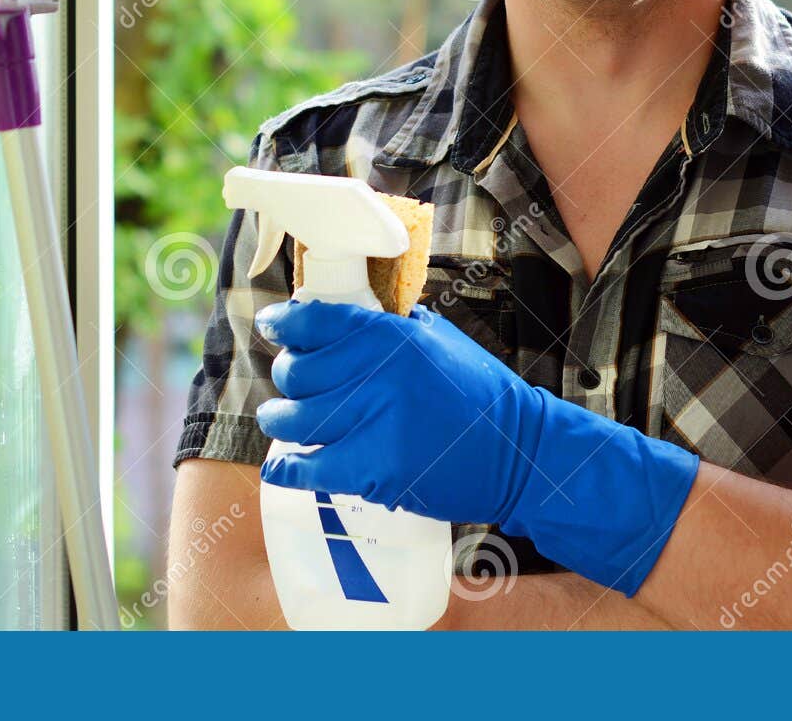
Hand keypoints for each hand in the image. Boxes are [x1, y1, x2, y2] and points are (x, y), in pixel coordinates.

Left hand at [255, 298, 544, 525]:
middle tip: (287, 382)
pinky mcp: (377, 470)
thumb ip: (393, 328)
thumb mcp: (440, 340)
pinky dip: (289, 471)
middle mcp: (380, 374)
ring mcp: (377, 424)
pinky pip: (313, 469)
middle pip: (300, 372)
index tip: (272, 325)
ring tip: (277, 418)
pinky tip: (281, 469)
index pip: (318, 321)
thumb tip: (341, 320)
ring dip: (278, 419)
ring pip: (297, 420)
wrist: (519, 453)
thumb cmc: (481, 395)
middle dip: (285, 376)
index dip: (285, 323)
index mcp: (394, 336)